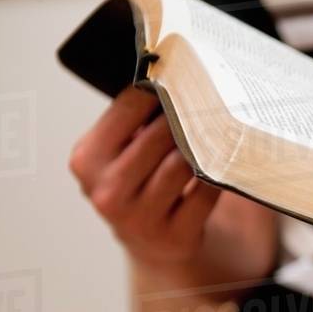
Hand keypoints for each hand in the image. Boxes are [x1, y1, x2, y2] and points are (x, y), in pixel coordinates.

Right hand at [69, 87, 220, 266]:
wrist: (151, 241)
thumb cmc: (137, 181)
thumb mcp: (120, 152)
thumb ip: (133, 120)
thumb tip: (173, 71)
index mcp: (87, 159)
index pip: (128, 107)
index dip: (160, 86)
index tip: (184, 70)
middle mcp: (107, 190)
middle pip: (158, 136)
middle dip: (188, 115)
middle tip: (213, 96)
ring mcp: (139, 218)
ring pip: (181, 165)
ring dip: (204, 145)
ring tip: (221, 126)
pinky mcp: (174, 236)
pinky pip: (205, 194)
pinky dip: (217, 175)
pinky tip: (225, 162)